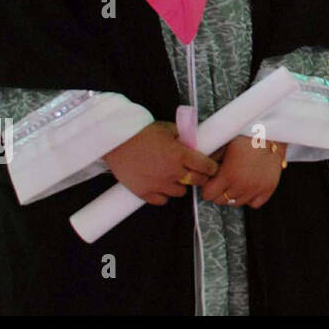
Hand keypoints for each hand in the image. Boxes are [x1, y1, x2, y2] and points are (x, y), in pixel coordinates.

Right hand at [102, 122, 218, 205]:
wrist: (116, 141)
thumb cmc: (142, 132)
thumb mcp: (168, 128)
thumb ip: (183, 137)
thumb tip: (195, 141)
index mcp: (181, 155)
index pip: (207, 167)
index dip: (212, 168)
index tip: (211, 168)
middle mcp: (172, 172)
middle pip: (197, 181)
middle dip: (200, 177)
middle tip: (197, 174)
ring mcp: (158, 184)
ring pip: (180, 192)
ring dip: (180, 185)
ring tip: (174, 177)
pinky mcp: (144, 192)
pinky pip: (162, 200)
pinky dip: (163, 194)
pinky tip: (160, 185)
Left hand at [201, 136, 285, 208]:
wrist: (272, 134)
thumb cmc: (247, 137)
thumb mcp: (225, 145)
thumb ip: (210, 159)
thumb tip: (199, 168)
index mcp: (228, 175)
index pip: (208, 195)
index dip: (207, 187)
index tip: (211, 181)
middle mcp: (241, 186)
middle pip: (221, 201)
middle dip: (219, 191)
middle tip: (223, 180)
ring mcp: (256, 189)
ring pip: (236, 203)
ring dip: (233, 195)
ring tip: (236, 182)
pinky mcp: (268, 189)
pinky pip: (253, 204)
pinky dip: (249, 198)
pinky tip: (249, 187)